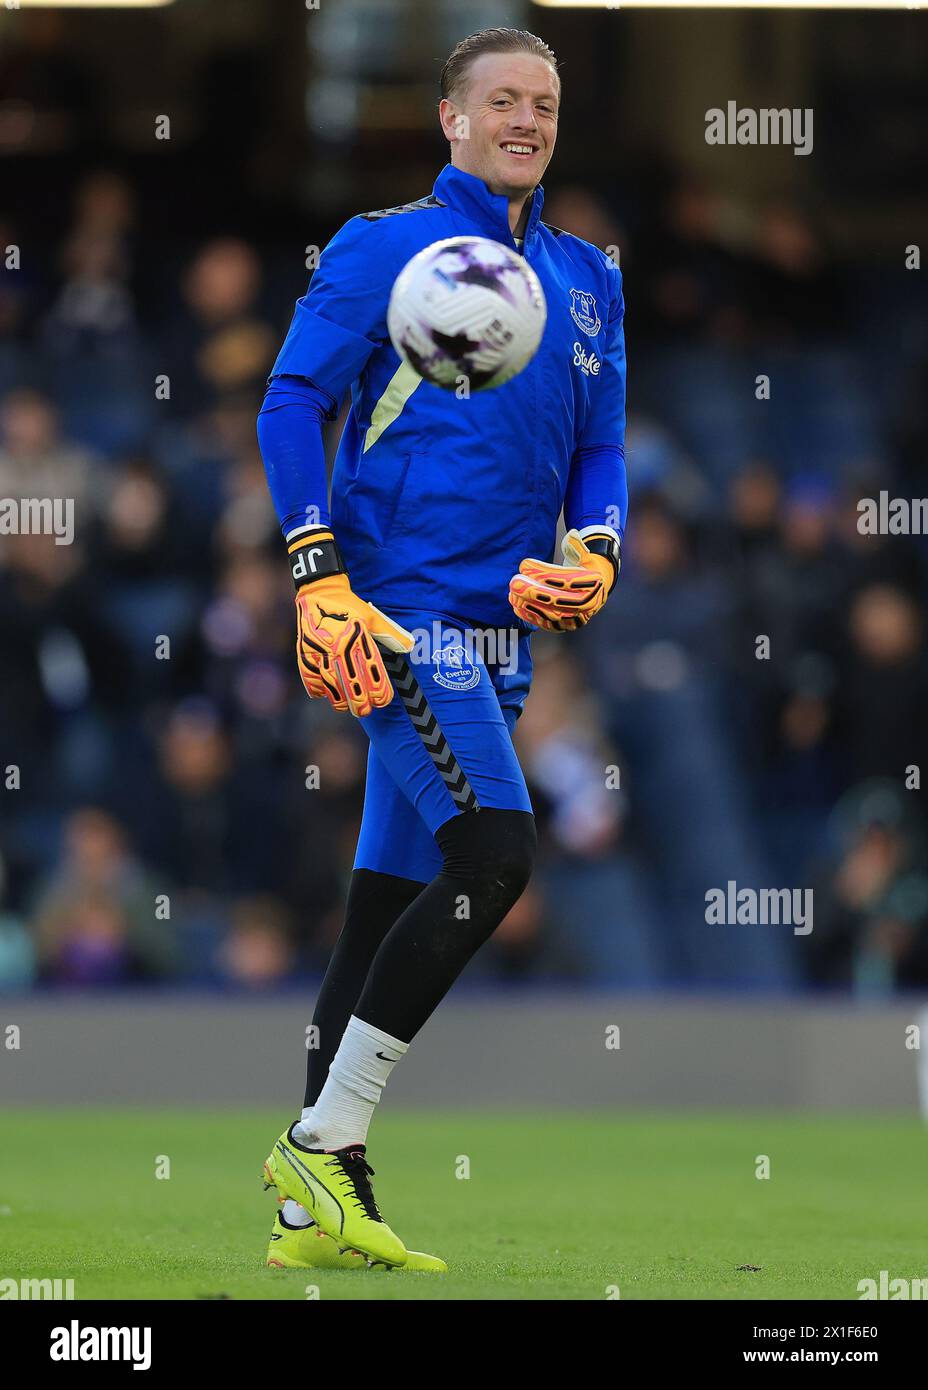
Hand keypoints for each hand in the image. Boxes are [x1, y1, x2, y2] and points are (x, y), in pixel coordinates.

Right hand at [296, 573, 413, 716]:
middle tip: (364, 712)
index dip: (378, 690)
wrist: (319, 592)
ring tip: (345, 708)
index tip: (382, 701)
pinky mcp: (305, 651)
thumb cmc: (350, 606)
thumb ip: (391, 634)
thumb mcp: (373, 617)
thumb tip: (410, 647)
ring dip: (338, 699)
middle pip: (351, 682)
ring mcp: (320, 650)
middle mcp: (340, 646)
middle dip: (359, 702)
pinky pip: (310, 676)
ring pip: (330, 683)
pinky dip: (316, 688)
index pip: (372, 671)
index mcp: (359, 638)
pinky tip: (323, 694)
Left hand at [509, 528, 619, 631]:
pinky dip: (531, 617)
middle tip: (514, 582)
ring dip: (529, 605)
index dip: (543, 572)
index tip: (525, 564)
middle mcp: (588, 603)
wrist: (598, 590)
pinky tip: (517, 606)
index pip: (565, 579)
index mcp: (593, 583)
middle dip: (533, 592)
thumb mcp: (587, 555)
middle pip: (558, 599)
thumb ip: (578, 546)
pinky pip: (548, 624)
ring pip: (552, 614)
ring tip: (513, 594)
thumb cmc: (587, 569)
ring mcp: (578, 617)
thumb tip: (572, 535)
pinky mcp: (568, 625)